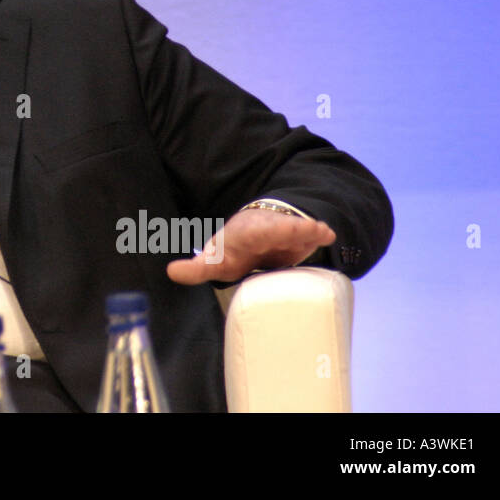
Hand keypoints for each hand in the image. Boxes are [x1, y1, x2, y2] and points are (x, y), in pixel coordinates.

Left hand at [165, 208, 335, 285]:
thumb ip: (197, 267)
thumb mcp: (216, 259)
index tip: (249, 242)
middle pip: (273, 228)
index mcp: (241, 236)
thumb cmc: (235, 248)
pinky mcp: (300, 239)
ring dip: (305, 230)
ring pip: (294, 228)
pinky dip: (317, 233)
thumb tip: (171, 272)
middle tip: (296, 229)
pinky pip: (309, 234)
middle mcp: (263, 230)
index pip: (243, 236)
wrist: (259, 231)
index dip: (251, 237)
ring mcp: (283, 232)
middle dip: (284, 229)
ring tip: (320, 231)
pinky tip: (328, 234)